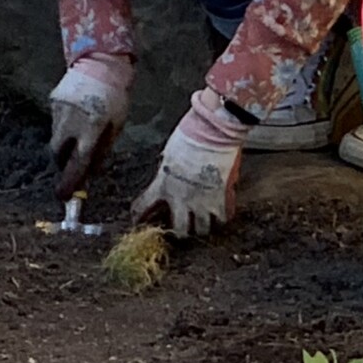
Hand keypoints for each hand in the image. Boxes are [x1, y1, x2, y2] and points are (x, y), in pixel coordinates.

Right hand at [48, 55, 131, 198]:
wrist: (101, 62)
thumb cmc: (115, 96)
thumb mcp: (116, 125)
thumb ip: (102, 149)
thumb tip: (91, 172)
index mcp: (90, 128)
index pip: (78, 162)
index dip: (71, 181)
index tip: (63, 197)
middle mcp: (70, 121)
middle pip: (57, 154)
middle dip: (61, 164)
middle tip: (69, 166)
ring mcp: (59, 110)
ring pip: (55, 137)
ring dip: (64, 144)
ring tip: (78, 135)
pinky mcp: (53, 101)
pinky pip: (56, 121)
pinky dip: (63, 126)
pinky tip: (76, 117)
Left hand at [131, 90, 248, 237]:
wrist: (213, 130)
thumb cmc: (189, 135)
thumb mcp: (169, 155)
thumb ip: (167, 171)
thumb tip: (170, 175)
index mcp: (163, 185)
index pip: (142, 208)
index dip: (138, 216)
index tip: (138, 219)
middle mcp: (182, 198)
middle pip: (180, 230)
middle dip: (179, 231)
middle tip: (180, 226)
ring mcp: (204, 200)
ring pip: (203, 229)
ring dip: (202, 226)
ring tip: (202, 222)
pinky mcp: (223, 197)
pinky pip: (224, 217)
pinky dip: (222, 216)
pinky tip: (220, 213)